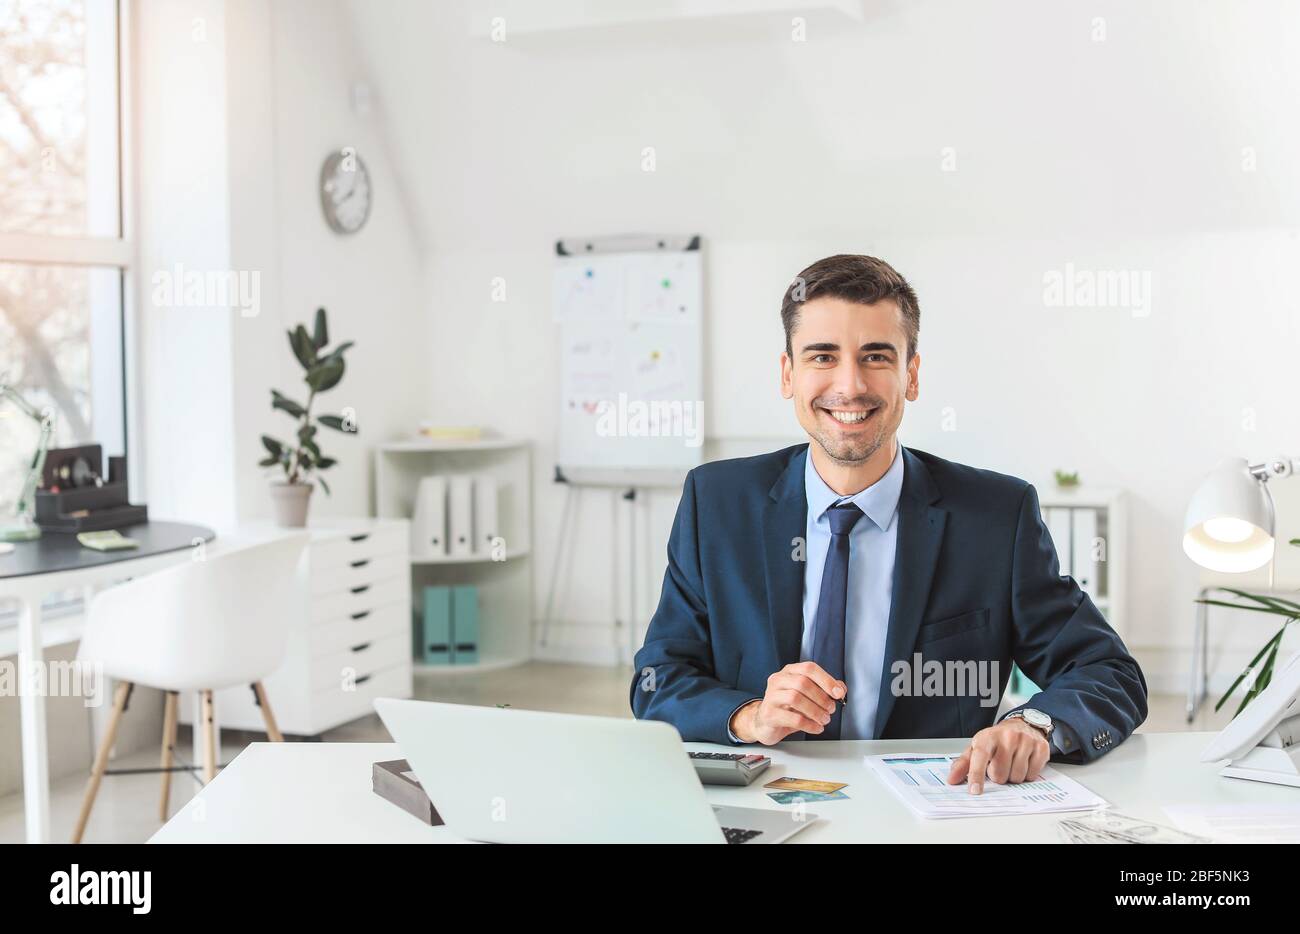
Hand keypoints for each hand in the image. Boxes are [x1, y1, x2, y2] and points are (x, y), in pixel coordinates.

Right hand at [729, 661, 846, 744]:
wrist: (765, 723)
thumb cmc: (788, 708)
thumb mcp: (807, 696)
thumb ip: (824, 689)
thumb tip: (840, 689)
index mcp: (789, 672)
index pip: (809, 668)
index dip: (826, 680)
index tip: (838, 693)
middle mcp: (778, 680)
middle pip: (802, 682)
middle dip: (822, 697)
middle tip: (831, 709)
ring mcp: (771, 696)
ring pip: (795, 698)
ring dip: (815, 711)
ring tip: (824, 719)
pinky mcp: (769, 714)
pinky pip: (792, 718)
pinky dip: (809, 724)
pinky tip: (816, 728)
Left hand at [946, 718, 1050, 793]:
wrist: (1021, 725)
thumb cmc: (996, 740)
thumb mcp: (977, 747)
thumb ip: (963, 764)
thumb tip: (952, 780)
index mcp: (987, 737)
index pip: (980, 757)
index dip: (976, 775)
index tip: (974, 790)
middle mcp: (1007, 737)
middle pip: (1000, 774)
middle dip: (998, 776)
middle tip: (999, 765)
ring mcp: (1025, 741)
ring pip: (1017, 777)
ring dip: (1013, 776)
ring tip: (1012, 763)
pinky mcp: (1041, 747)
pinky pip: (1032, 775)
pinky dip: (1027, 774)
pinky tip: (1024, 762)